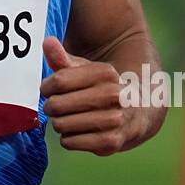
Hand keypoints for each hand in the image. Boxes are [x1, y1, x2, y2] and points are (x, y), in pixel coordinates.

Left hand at [40, 37, 137, 155]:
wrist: (138, 112)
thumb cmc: (102, 88)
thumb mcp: (86, 70)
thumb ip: (63, 58)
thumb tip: (47, 42)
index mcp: (106, 73)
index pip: (58, 81)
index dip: (46, 87)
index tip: (48, 89)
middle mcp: (114, 95)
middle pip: (57, 105)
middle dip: (51, 106)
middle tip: (57, 106)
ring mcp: (114, 120)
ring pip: (61, 125)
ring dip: (59, 123)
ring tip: (69, 118)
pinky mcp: (110, 142)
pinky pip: (69, 142)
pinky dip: (67, 138)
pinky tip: (77, 132)